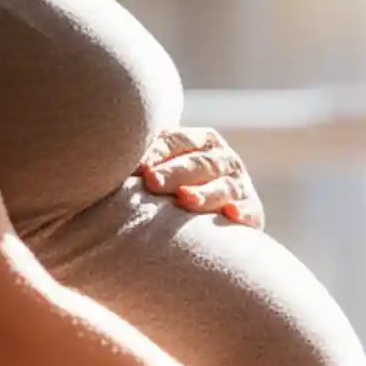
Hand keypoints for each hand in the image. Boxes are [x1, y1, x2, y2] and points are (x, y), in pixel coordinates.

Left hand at [137, 127, 264, 228]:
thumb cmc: (174, 191)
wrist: (212, 225)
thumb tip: (113, 157)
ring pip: (224, 187)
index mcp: (203, 141)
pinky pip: (249, 211)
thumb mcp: (162, 169)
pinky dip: (243, 212)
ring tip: (185, 199)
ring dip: (205, 193)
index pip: (179, 141)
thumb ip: (147, 160)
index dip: (159, 151)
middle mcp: (225, 160)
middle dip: (176, 172)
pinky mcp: (252, 212)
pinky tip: (232, 214)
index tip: (138, 167)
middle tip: (153, 182)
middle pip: (201, 163)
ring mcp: (240, 186)